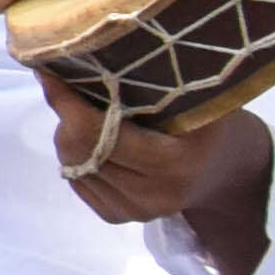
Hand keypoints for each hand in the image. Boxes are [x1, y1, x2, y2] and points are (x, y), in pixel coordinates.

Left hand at [48, 81, 274, 274]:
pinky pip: (74, 179)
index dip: (65, 99)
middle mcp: (151, 195)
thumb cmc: (208, 121)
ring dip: (68, 134)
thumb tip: (78, 58)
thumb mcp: (189, 97)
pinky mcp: (116, 217)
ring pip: (69, 163)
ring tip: (87, 112)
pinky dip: (74, 155)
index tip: (49, 70)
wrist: (226, 167)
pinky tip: (93, 139)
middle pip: (75, 148)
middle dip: (65, 114)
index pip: (94, 132)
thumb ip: (142, 83)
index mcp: (173, 164)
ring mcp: (133, 212)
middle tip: (69, 86)